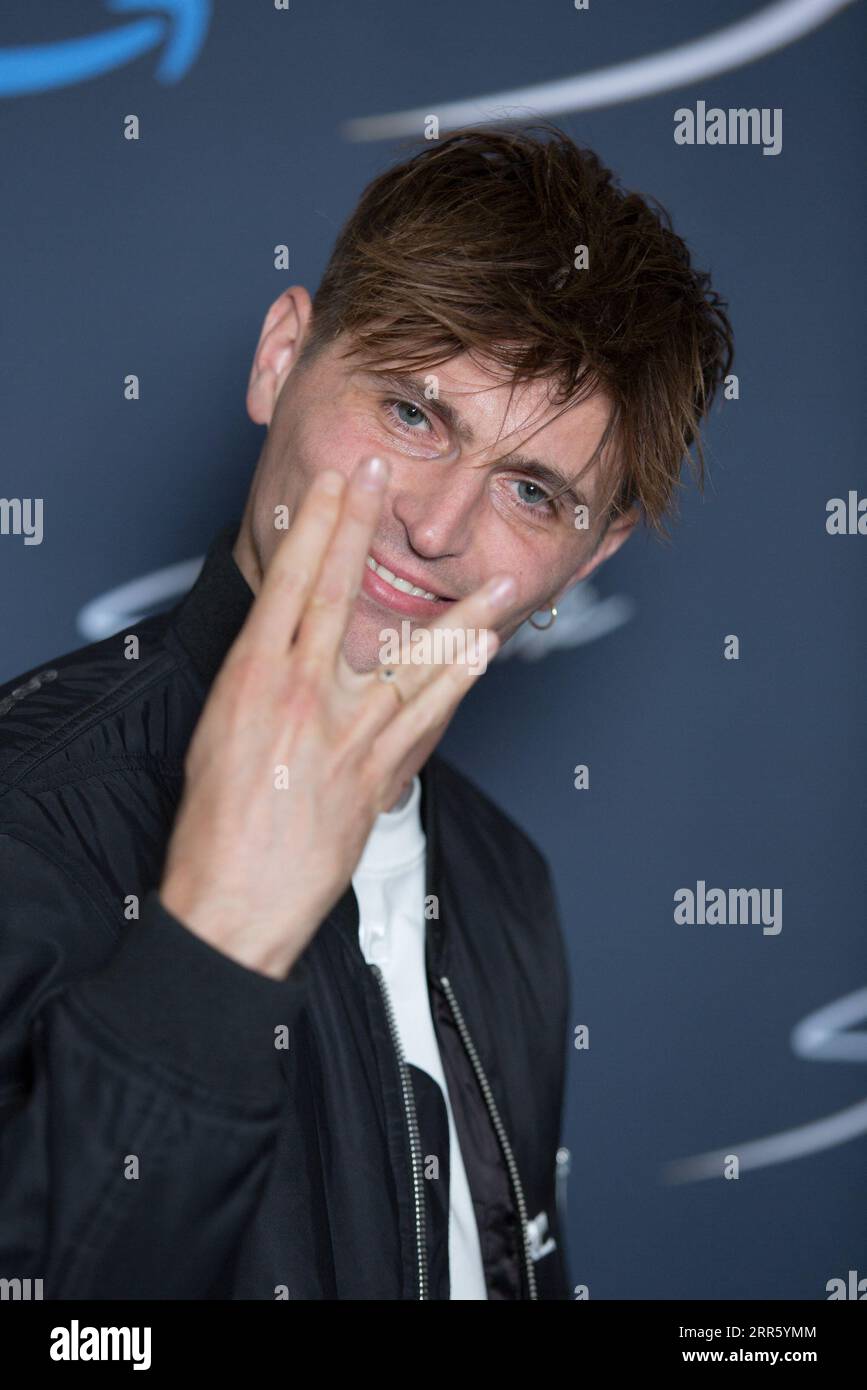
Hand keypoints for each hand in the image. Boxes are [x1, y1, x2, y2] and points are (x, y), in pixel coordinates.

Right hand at [159, 456, 515, 978]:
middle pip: (339, 591)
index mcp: (251, 677)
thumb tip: (287, 645)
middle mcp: (302, 693)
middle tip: (382, 475)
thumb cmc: (215, 824)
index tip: (333, 482)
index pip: (288, 580)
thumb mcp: (218, 731)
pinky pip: (429, 716)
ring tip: (497, 581)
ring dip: (460, 614)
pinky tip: (484, 652)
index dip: (315, 524)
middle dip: (361, 525)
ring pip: (411, 654)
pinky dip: (460, 681)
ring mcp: (346, 731)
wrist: (231, 899)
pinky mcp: (376, 771)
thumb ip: (259, 680)